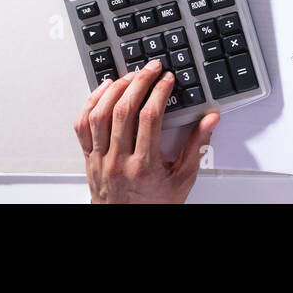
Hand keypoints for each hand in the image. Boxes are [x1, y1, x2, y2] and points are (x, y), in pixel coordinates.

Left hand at [72, 60, 219, 202]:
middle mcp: (118, 161)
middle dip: (140, 82)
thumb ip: (197, 146)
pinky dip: (90, 104)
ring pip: (100, 114)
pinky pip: (82, 126)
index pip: (149, 118)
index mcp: (143, 166)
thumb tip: (210, 120)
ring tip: (129, 76)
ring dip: (115, 90)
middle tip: (151, 68)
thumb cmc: (154, 206)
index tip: (167, 80)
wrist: (127, 224)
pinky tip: (102, 92)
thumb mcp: (182, 179)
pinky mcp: (89, 158)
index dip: (159, 92)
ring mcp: (100, 159)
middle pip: (124, 110)